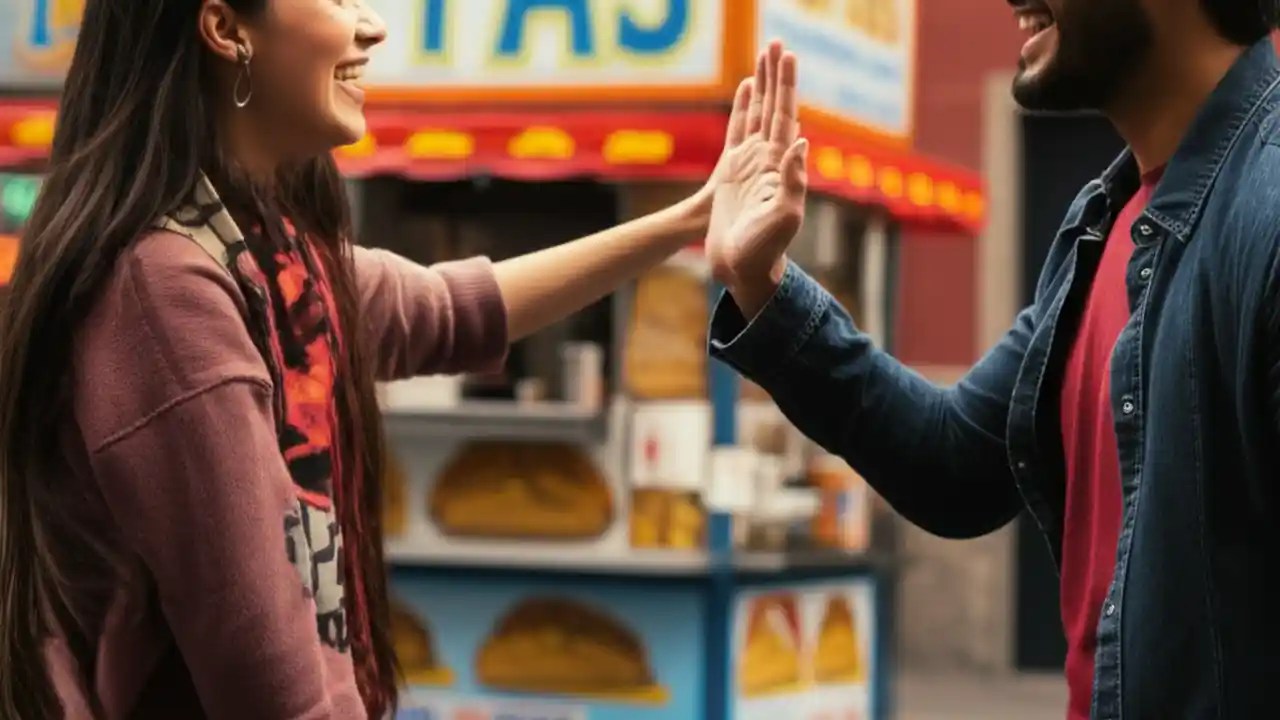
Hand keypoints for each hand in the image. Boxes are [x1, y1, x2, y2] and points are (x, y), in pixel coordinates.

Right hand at [706, 42, 808, 317]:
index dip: (786, 85)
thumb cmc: (765, 250)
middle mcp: (770, 159)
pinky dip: (742, 106)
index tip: (787, 55)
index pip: (785, 114)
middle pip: (774, 106)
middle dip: (776, 74)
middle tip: (777, 41)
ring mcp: (751, 163)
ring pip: (757, 112)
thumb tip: (802, 141)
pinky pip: (738, 130)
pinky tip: (746, 88)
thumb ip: (794, 181)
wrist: (742, 268)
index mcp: (782, 166)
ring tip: (764, 54)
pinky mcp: (733, 172)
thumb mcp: (784, 217)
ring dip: (762, 83)